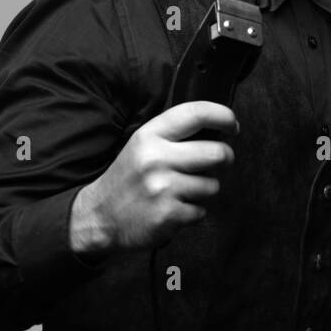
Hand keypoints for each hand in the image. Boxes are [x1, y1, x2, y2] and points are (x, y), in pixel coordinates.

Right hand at [69, 101, 237, 255]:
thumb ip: (175, 134)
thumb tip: (219, 126)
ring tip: (181, 191)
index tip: (232, 125)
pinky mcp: (167, 215)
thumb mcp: (143, 144)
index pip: (196, 114)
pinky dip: (192, 213)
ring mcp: (161, 188)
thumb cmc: (129, 177)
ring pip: (213, 185)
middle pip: (217, 153)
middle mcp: (155, 158)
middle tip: (217, 162)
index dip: (223, 116)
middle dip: (225, 158)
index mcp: (150, 135)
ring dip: (204, 190)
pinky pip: (201, 211)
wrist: (98, 216)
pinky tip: (173, 209)